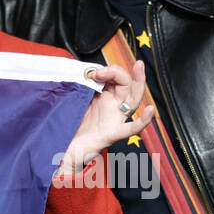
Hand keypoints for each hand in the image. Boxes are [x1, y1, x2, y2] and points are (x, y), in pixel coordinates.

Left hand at [54, 61, 154, 181]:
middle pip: (126, 84)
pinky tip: (150, 111)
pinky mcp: (113, 134)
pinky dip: (143, 120)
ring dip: (139, 82)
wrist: (64, 147)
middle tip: (103, 71)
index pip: (114, 77)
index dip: (106, 70)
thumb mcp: (75, 100)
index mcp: (104, 97)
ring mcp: (115, 119)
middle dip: (118, 72)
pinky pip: (132, 129)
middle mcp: (113, 106)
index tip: (91, 72)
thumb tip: (81, 70)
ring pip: (134, 100)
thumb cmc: (70, 124)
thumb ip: (80, 85)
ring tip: (139, 67)